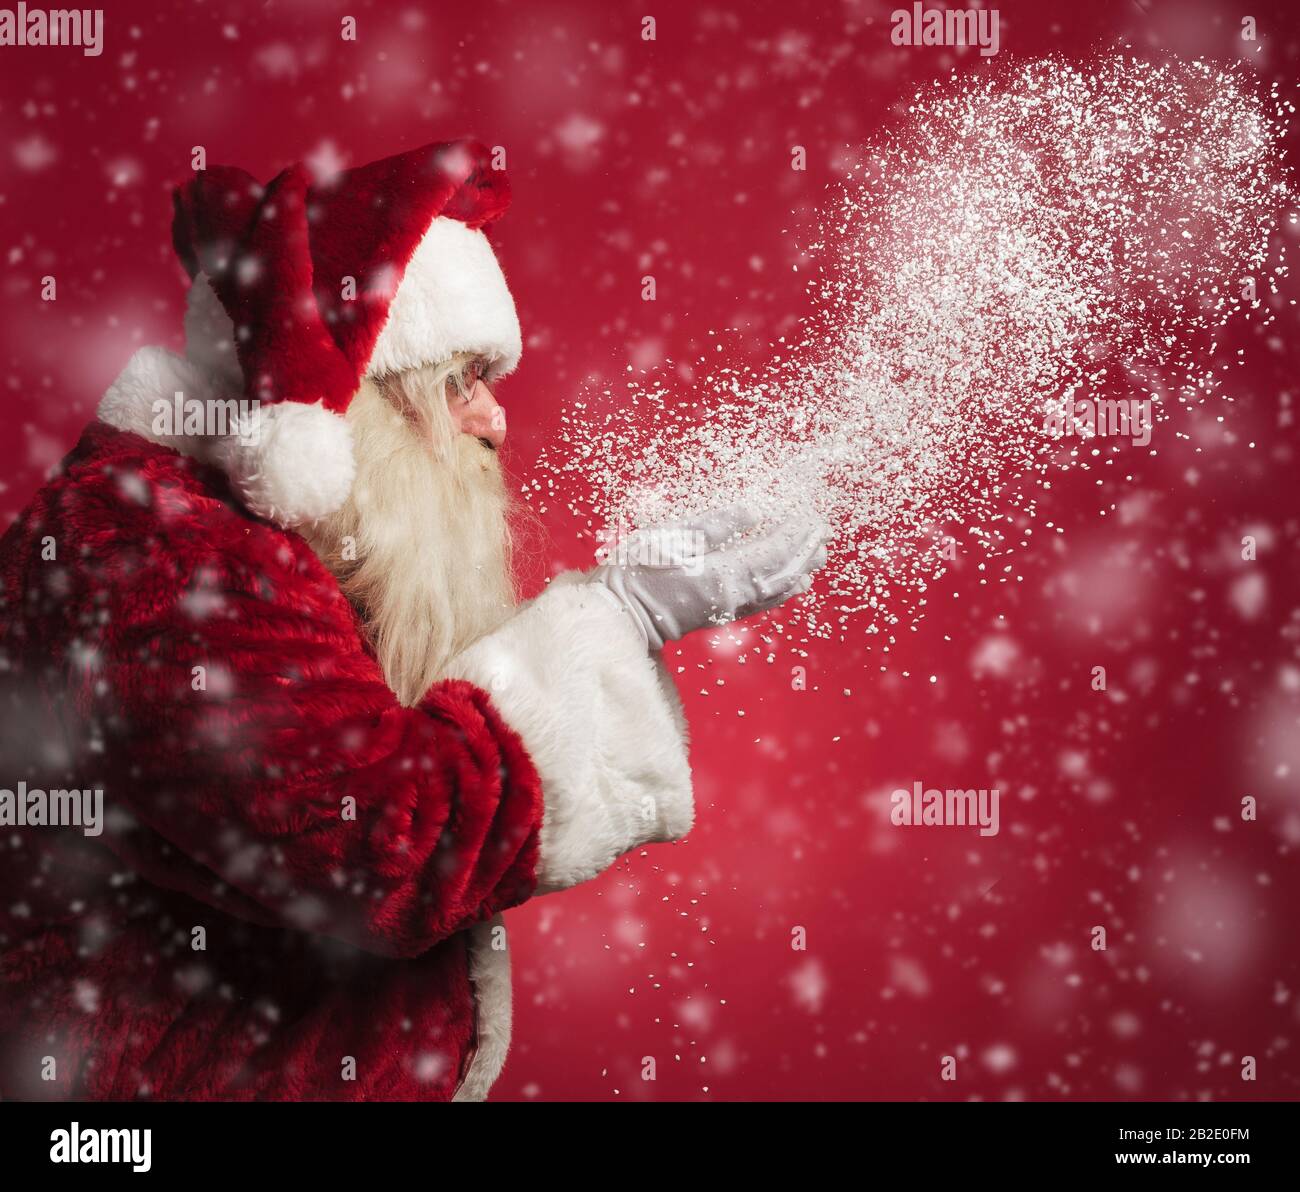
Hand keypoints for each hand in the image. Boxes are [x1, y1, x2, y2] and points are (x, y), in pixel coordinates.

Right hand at [589, 505, 827, 650]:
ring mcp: (729, 608)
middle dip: (806, 550)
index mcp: (722, 573)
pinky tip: (794, 581)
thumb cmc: (637, 572)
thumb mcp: (671, 536)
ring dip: (801, 569)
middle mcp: (733, 596)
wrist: (619, 616)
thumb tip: (754, 511)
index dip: (796, 533)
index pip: (773, 551)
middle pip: (783, 573)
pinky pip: (764, 601)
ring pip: (778, 590)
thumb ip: (715, 525)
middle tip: (824, 530)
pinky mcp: (722, 614)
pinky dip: (784, 588)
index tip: (812, 515)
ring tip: (818, 551)